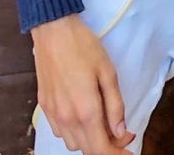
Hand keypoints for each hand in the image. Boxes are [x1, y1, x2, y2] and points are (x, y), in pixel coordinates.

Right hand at [32, 14, 135, 152]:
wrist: (53, 31)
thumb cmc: (83, 47)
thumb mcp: (108, 72)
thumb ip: (115, 105)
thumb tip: (121, 131)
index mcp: (86, 111)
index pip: (101, 149)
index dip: (117, 153)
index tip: (129, 150)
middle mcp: (67, 119)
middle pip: (88, 149)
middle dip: (107, 146)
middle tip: (122, 132)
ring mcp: (53, 115)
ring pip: (73, 144)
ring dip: (90, 140)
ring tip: (103, 123)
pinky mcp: (44, 108)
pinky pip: (61, 132)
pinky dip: (74, 133)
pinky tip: (83, 116)